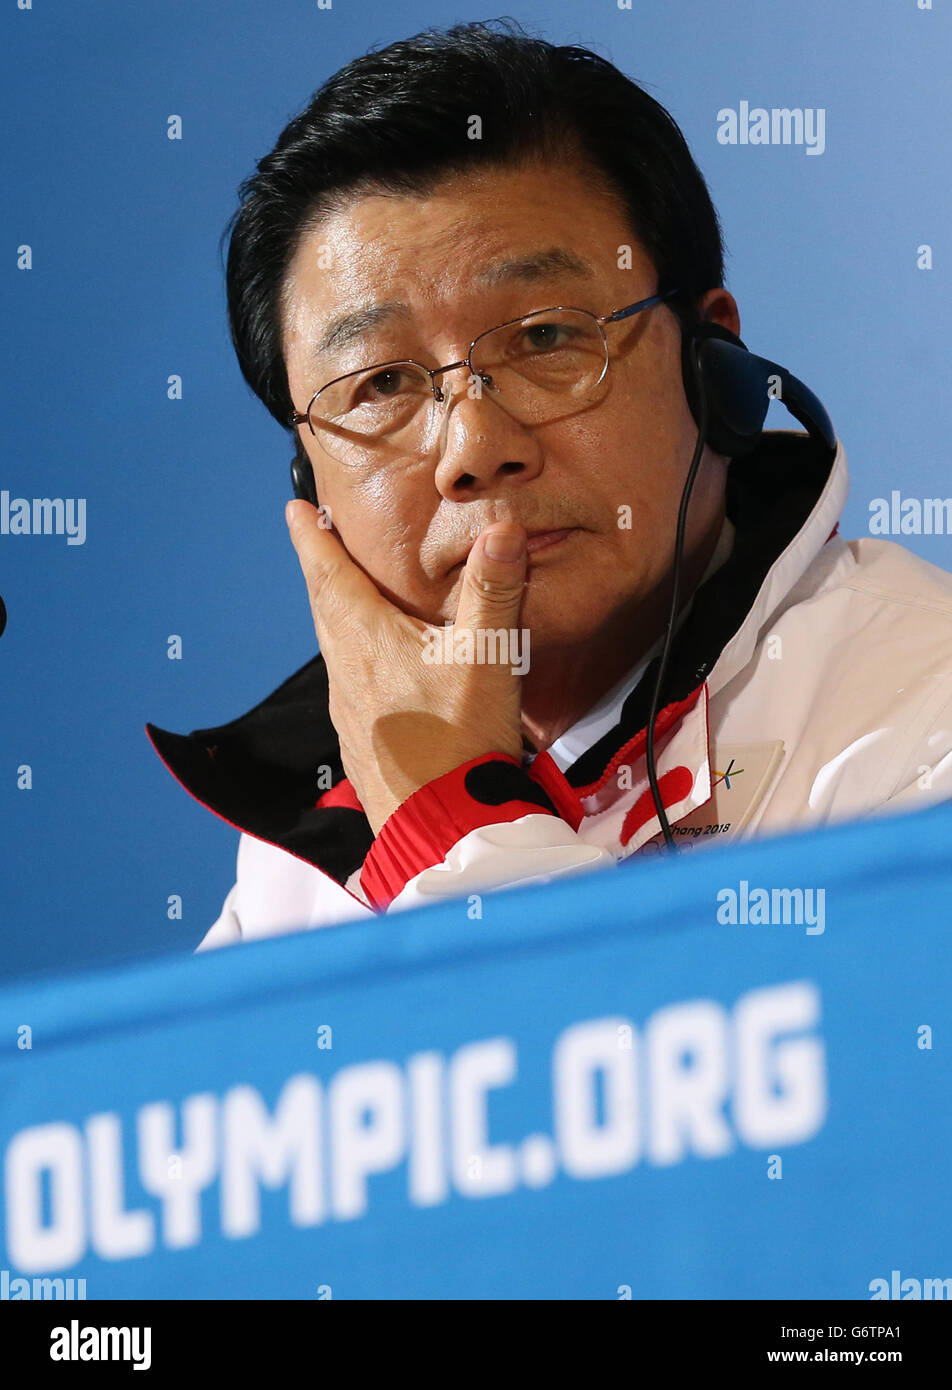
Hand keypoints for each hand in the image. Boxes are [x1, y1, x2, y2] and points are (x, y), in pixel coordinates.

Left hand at [285, 502, 528, 835]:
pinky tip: (375, 672)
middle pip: (325, 609)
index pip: (329, 575)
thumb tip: (501, 530)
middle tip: (316, 541)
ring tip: (346, 599)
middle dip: (321, 570)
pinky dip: (354, 659)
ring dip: (336, 616)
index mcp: (367, 641)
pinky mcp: (363, 743)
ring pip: (335, 649)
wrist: (442, 827)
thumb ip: (495, 592)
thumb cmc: (461, 742)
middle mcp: (347, 673)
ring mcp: (350, 712)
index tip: (293, 509)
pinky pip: (349, 686)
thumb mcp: (486, 659)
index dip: (311, 539)